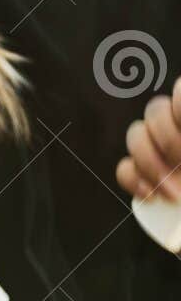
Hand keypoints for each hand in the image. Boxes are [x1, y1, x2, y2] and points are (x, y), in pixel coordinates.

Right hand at [116, 77, 180, 202]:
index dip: (180, 104)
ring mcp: (164, 156)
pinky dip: (133, 180)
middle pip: (155, 111)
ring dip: (150, 163)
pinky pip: (125, 169)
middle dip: (169, 141)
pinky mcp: (149, 182)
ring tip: (176, 196)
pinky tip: (151, 196)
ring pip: (136, 135)